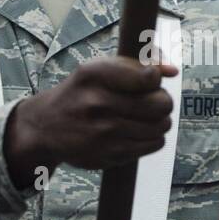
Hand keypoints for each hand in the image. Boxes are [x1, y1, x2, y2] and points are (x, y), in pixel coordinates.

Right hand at [3, 53, 177, 187]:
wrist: (45, 127)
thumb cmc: (81, 92)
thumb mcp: (99, 69)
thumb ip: (137, 64)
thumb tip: (172, 70)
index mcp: (95, 75)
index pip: (149, 77)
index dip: (155, 78)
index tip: (149, 80)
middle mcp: (98, 104)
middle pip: (161, 103)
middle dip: (162, 101)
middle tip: (152, 101)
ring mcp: (104, 132)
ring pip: (161, 126)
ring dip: (159, 120)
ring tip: (145, 117)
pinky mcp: (111, 155)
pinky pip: (154, 144)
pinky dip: (153, 137)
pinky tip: (138, 131)